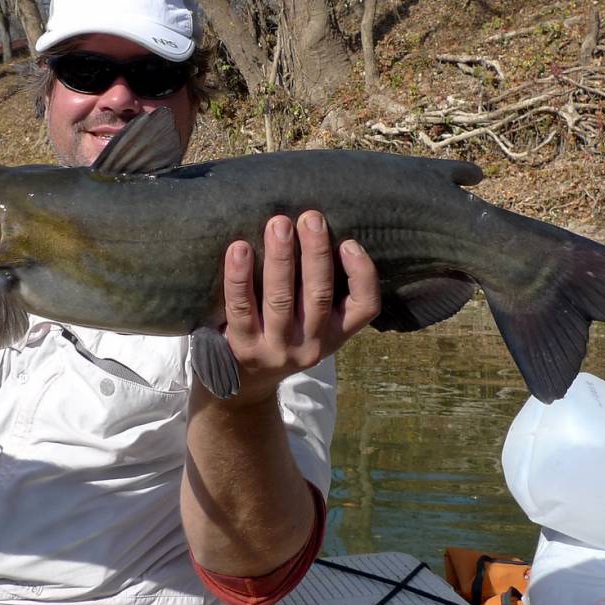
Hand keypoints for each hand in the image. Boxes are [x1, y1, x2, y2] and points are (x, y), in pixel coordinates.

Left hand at [218, 211, 380, 405]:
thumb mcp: (311, 323)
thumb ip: (318, 288)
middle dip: (315, 253)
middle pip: (319, 295)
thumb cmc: (281, 336)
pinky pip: (241, 309)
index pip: (365, 307)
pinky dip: (239, 277)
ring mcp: (276, 350)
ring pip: (281, 300)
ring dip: (280, 258)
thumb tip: (317, 228)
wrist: (243, 387)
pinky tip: (239, 249)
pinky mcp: (242, 349)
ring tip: (278, 224)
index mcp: (335, 333)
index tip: (348, 242)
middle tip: (310, 218)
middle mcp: (310, 345)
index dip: (362, 273)